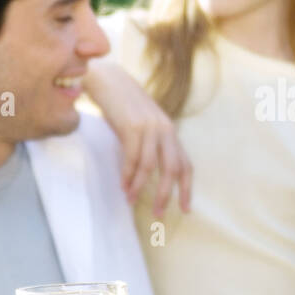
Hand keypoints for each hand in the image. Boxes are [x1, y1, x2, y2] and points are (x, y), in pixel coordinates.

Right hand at [84, 60, 191, 216]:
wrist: (107, 79)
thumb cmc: (123, 105)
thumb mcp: (142, 125)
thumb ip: (150, 145)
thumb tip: (148, 173)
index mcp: (170, 131)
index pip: (185, 164)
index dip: (187, 188)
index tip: (185, 209)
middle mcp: (164, 129)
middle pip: (172, 169)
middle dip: (166, 194)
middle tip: (158, 214)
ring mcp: (149, 127)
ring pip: (150, 166)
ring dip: (140, 187)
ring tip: (131, 200)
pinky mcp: (131, 126)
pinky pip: (132, 157)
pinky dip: (128, 174)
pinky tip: (123, 185)